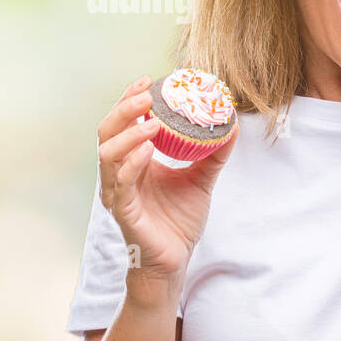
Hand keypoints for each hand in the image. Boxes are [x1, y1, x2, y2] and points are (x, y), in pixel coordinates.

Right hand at [97, 74, 238, 283]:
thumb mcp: (202, 179)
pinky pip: (121, 184)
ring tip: (151, 121)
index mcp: (134, 162)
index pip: (123, 124)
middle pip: (108, 133)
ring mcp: (118, 192)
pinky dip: (132, 164)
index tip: (147, 79)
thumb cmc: (179, 221)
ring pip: (108, 155)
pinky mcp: (123, 212)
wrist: (175, 260)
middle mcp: (120, 174)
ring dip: (128, 134)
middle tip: (145, 94)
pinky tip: (146, 151)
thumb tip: (232, 123)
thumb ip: (214, 153)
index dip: (130, 100)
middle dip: (123, 110)